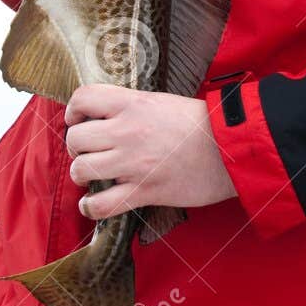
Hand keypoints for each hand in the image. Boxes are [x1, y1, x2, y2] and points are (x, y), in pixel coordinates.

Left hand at [65, 83, 235, 219]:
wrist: (232, 147)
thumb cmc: (203, 124)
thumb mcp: (163, 102)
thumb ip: (134, 109)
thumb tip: (111, 119)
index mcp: (133, 104)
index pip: (83, 97)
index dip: (73, 110)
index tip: (78, 120)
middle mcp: (126, 131)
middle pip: (76, 138)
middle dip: (77, 148)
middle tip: (90, 152)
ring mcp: (133, 163)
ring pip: (81, 170)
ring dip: (82, 175)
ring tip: (94, 175)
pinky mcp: (144, 191)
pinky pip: (101, 204)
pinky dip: (91, 207)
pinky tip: (92, 204)